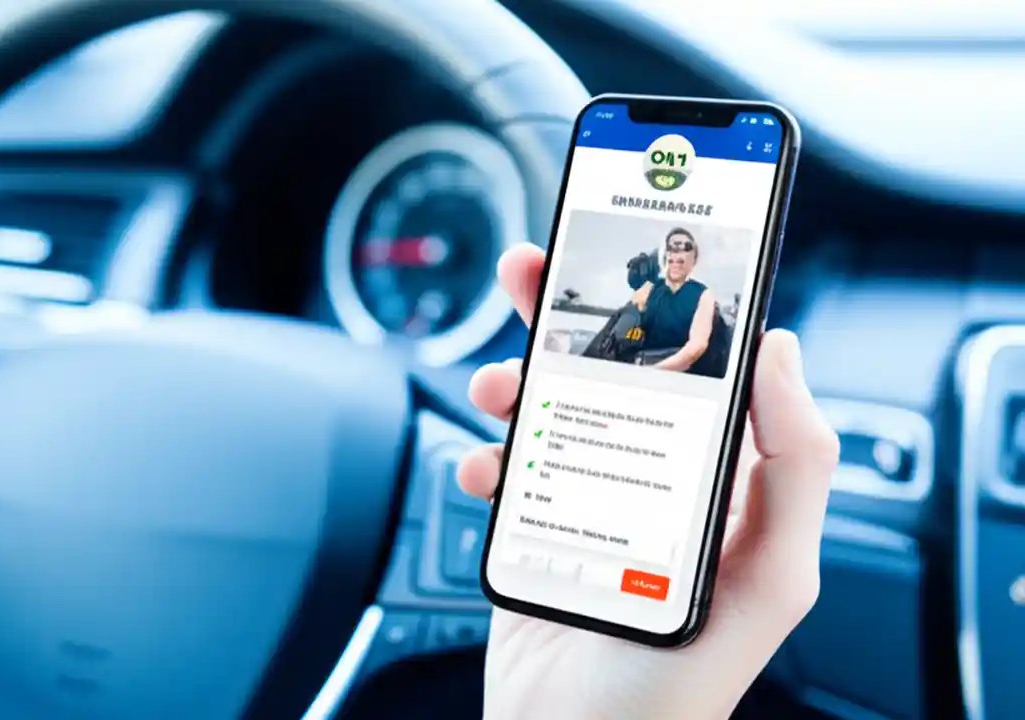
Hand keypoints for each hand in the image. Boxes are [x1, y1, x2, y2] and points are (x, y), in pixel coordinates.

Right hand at [459, 244, 838, 718]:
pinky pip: (505, 466)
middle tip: (530, 273)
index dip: (669, 309)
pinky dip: (487, 454)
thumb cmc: (678, 685)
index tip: (636, 258)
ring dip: (516, 383)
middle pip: (609, 375)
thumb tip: (785, 352)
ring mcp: (589, 503)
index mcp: (719, 484)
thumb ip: (797, 467)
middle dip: (566, 319)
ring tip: (498, 386)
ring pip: (548, 410)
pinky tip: (487, 468)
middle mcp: (653, 484)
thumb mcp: (768, 578)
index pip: (699, 373)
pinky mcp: (534, 528)